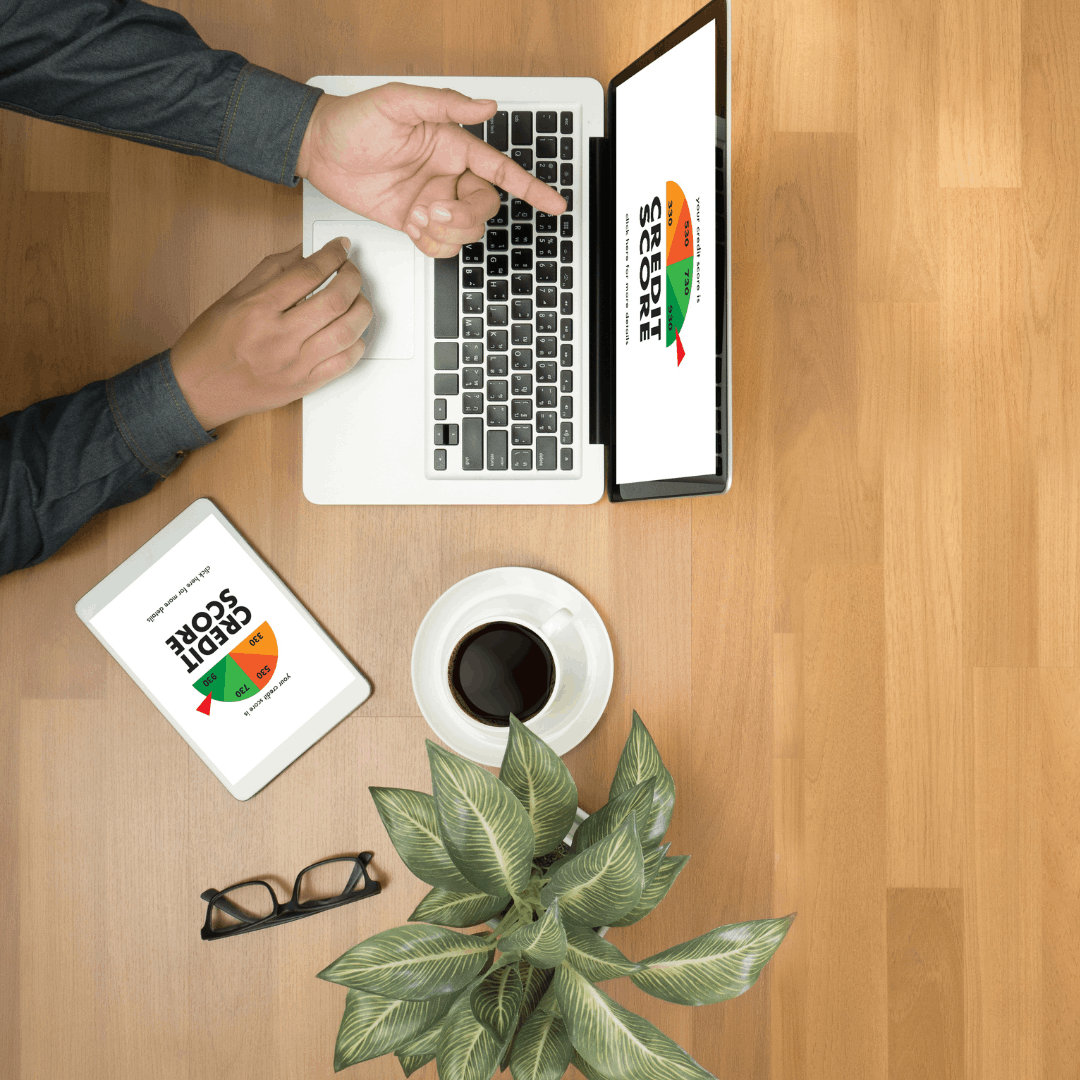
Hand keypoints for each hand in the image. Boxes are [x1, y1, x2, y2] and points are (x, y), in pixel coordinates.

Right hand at [170, 239, 371, 429]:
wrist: (197, 390)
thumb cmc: (210, 345)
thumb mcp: (231, 297)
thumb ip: (270, 271)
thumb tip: (303, 251)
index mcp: (258, 309)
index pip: (308, 273)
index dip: (333, 255)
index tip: (342, 247)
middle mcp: (279, 337)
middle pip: (335, 300)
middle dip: (353, 278)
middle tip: (352, 271)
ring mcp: (294, 364)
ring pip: (347, 332)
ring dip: (362, 310)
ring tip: (359, 300)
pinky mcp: (303, 385)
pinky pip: (344, 364)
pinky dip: (357, 344)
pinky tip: (354, 333)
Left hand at [295, 83, 566, 257]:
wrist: (319, 149)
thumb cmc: (355, 120)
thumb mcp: (399, 102)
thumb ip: (446, 104)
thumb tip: (486, 106)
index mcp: (454, 147)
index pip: (502, 170)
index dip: (531, 188)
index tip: (554, 204)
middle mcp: (448, 176)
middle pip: (484, 209)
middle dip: (464, 217)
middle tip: (433, 210)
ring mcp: (434, 202)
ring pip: (465, 232)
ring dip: (444, 232)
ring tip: (416, 216)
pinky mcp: (416, 223)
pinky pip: (441, 247)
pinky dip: (431, 245)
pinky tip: (412, 227)